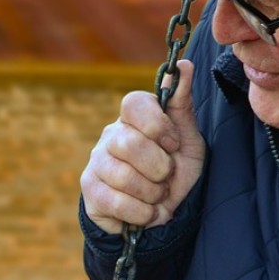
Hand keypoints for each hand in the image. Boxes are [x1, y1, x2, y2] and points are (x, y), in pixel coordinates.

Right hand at [80, 59, 204, 234]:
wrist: (162, 214)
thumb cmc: (175, 172)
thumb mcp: (188, 140)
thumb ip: (182, 104)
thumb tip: (184, 65)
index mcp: (134, 118)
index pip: (133, 102)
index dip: (158, 126)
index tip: (173, 145)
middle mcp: (110, 135)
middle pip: (130, 143)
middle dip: (160, 168)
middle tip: (166, 177)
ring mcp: (96, 162)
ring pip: (124, 176)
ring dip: (153, 194)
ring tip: (157, 196)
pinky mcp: (90, 191)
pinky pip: (116, 202)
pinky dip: (142, 213)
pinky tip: (146, 212)